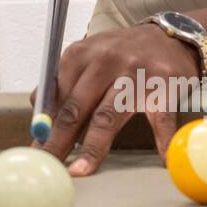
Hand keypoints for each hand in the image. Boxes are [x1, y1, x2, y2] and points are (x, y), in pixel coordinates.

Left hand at [37, 25, 199, 174]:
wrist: (169, 36)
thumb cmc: (123, 54)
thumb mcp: (87, 57)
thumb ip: (63, 83)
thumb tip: (39, 116)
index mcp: (81, 54)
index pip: (57, 97)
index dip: (45, 128)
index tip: (37, 152)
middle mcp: (106, 61)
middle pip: (76, 109)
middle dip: (59, 141)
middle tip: (48, 165)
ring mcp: (136, 74)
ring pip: (109, 116)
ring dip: (93, 147)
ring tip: (81, 170)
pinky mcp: (165, 86)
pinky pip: (161, 118)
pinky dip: (162, 140)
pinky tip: (161, 160)